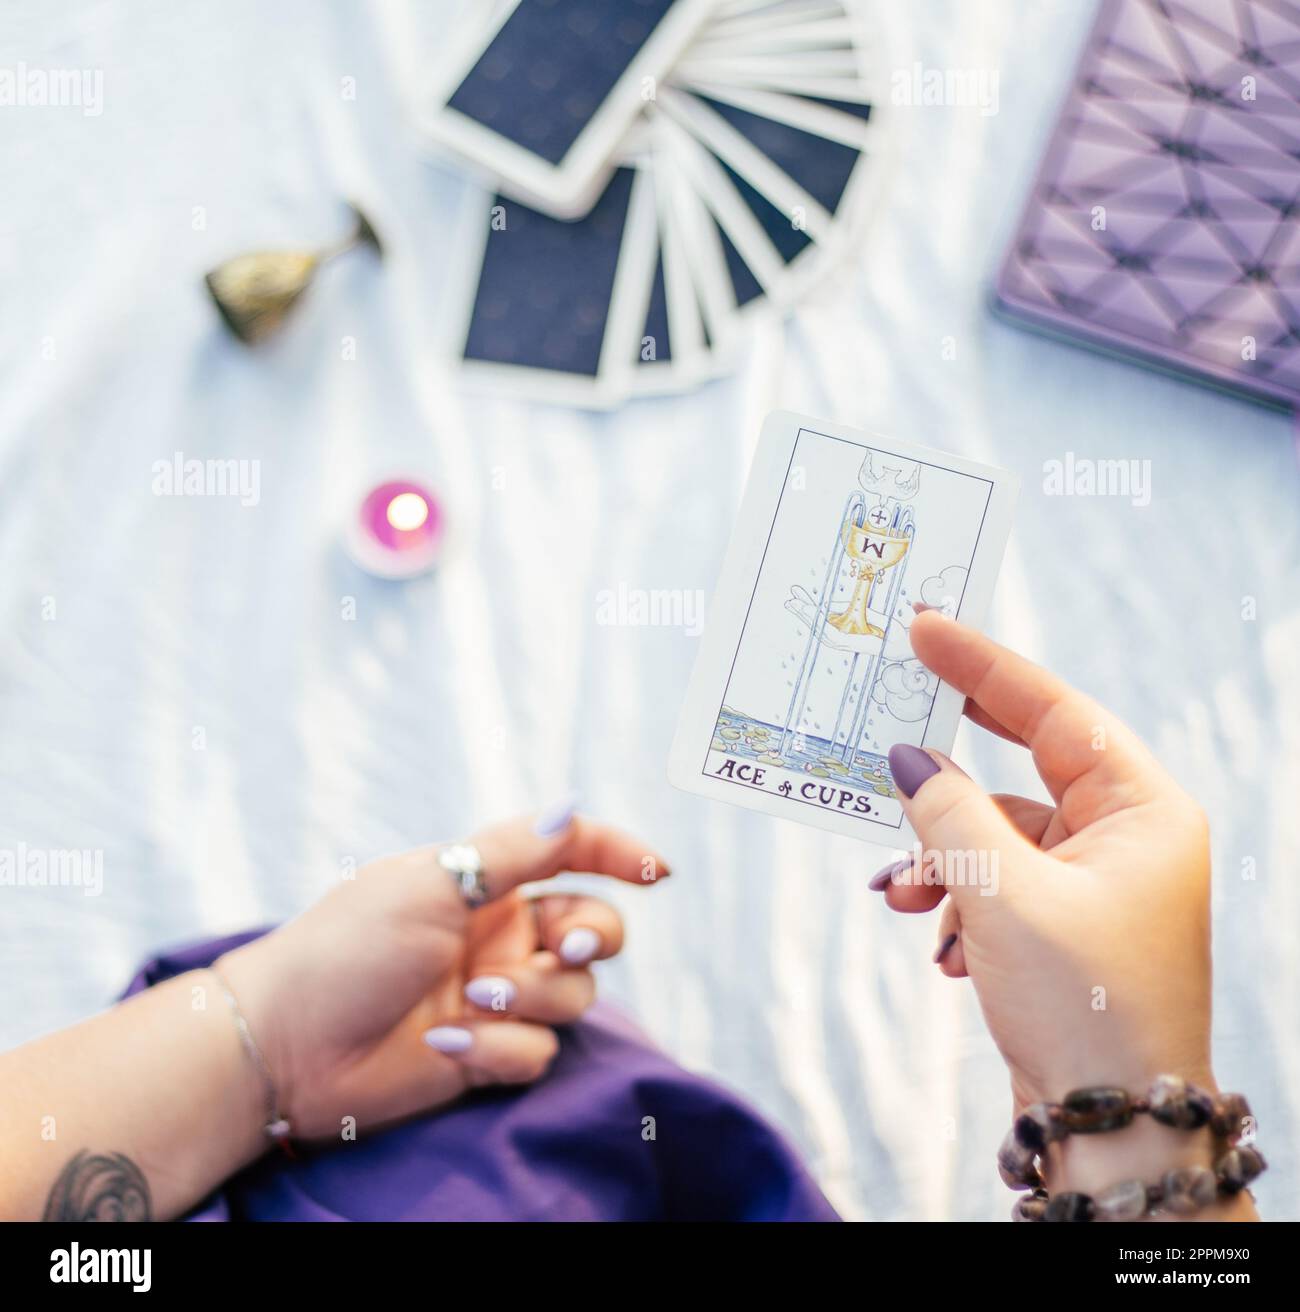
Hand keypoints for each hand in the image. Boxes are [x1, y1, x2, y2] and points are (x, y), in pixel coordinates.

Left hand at [215, 811, 667, 1139]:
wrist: (289, 1043)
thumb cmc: (349, 946)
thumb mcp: (432, 882)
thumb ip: (513, 852)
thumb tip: (573, 807)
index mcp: (486, 883)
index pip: (571, 855)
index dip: (620, 854)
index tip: (658, 869)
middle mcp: (501, 935)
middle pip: (594, 929)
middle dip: (593, 937)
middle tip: (562, 944)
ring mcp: (497, 995)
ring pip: (573, 993)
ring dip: (533, 996)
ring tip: (475, 1000)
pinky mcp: (488, 1053)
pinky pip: (538, 1050)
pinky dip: (502, 1048)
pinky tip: (451, 1045)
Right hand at [875, 611, 1252, 1207]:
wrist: (1112, 1129)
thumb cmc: (1084, 1003)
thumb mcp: (1004, 893)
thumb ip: (948, 811)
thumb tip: (907, 757)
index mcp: (1143, 811)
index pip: (1056, 711)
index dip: (985, 666)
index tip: (927, 629)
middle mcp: (1125, 837)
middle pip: (1024, 765)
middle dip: (952, 765)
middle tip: (894, 708)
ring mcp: (1093, 883)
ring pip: (994, 833)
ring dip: (940, 858)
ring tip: (904, 892)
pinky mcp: (1061, 925)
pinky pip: (992, 881)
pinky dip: (955, 899)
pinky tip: (938, 940)